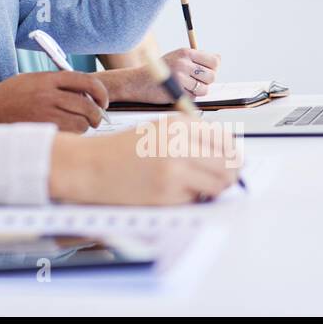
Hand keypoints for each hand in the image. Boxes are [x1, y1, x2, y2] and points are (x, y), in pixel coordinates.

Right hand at [0, 71, 110, 132]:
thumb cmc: (6, 97)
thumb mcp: (30, 80)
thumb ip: (56, 83)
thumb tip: (83, 92)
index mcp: (47, 78)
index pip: (86, 80)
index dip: (100, 92)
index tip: (102, 100)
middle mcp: (48, 95)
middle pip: (88, 105)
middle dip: (97, 114)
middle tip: (95, 119)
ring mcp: (45, 114)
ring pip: (82, 123)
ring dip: (84, 126)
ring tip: (76, 126)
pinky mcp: (42, 130)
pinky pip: (69, 135)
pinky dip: (72, 136)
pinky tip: (64, 133)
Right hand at [49, 115, 240, 204]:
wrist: (90, 166)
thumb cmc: (121, 150)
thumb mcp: (158, 130)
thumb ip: (191, 138)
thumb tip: (228, 156)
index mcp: (178, 124)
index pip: (226, 141)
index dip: (232, 155)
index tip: (229, 163)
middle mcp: (179, 143)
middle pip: (230, 164)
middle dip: (229, 175)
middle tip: (219, 180)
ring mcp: (174, 169)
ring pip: (219, 184)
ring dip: (213, 189)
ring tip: (194, 187)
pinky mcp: (167, 192)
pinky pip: (196, 199)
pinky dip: (191, 199)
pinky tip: (170, 192)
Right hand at [120, 48, 220, 102]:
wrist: (137, 81)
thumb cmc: (160, 70)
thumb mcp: (178, 57)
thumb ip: (197, 58)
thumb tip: (219, 58)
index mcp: (185, 52)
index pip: (214, 61)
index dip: (212, 69)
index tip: (204, 72)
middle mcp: (183, 62)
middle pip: (212, 76)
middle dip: (205, 82)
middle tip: (192, 81)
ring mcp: (180, 77)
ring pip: (204, 89)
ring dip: (197, 91)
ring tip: (184, 86)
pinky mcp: (177, 91)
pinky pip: (193, 97)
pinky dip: (187, 96)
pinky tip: (176, 91)